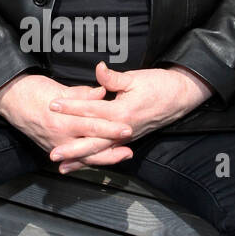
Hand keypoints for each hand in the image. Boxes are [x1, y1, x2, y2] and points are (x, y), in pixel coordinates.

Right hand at [0, 72, 135, 170]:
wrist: (9, 99)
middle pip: (91, 146)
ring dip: (104, 158)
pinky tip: (100, 161)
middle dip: (111, 149)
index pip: (92, 126)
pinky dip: (87, 161)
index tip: (127, 127)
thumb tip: (102, 93)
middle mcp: (58, 136)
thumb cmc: (32, 90)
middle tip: (129, 149)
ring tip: (121, 156)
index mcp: (62, 120)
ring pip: (84, 157)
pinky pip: (73, 158)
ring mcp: (54, 145)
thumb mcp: (58, 88)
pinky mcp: (51, 148)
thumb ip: (82, 94)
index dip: (111, 127)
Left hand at [45, 60, 214, 172]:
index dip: (71, 107)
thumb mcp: (136, 78)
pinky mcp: (129, 138)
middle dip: (72, 148)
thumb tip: (98, 68)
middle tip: (53, 153)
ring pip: (101, 151)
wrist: (181, 96)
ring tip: (63, 166)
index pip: (92, 110)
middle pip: (94, 141)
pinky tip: (82, 163)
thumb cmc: (159, 85)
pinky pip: (109, 151)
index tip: (53, 106)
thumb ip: (113, 78)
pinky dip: (95, 158)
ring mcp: (127, 136)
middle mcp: (124, 129)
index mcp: (123, 112)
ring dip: (81, 159)